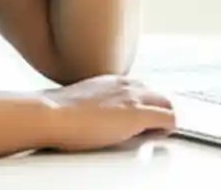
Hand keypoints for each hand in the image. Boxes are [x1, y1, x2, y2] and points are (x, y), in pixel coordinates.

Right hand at [38, 75, 176, 151]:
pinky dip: (170, 128)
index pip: (140, 89)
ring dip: (164, 118)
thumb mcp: (76, 104)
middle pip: (158, 94)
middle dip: (159, 111)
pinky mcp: (138, 114)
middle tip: (155, 130)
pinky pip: (170, 118)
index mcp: (111, 82)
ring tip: (158, 135)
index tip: (143, 119)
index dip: (145, 105)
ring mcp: (133, 98)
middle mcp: (126, 85)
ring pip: (167, 103)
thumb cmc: (55, 114)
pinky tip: (161, 138)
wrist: (50, 114)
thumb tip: (85, 117)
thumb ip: (90, 106)